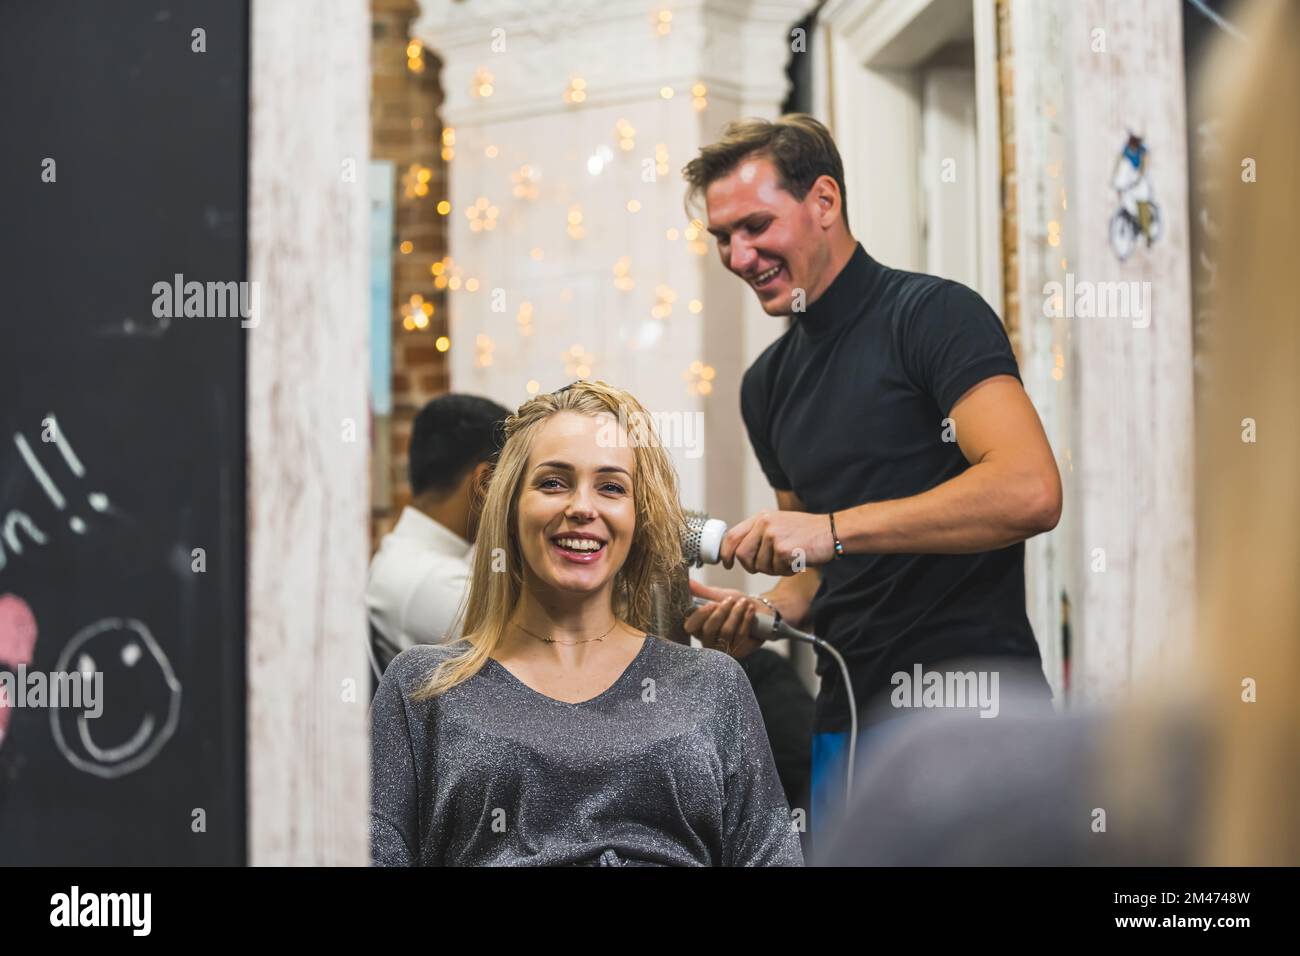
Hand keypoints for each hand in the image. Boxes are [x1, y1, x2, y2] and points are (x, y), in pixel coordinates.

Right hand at [683, 579, 764, 659]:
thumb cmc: (734, 604)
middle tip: (731, 600)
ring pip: (726, 632)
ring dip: (736, 613)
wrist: (759, 611)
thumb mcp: (717, 595)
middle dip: (722, 612)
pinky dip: (746, 619)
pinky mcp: (739, 651)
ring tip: (743, 602)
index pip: (690, 627)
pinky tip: (750, 610)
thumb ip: (701, 591)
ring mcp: (724, 649)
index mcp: (698, 629)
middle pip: (709, 630)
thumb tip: (687, 581)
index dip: (700, 615)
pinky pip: (740, 635)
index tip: (712, 603)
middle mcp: (708, 641)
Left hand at [719, 510, 834, 574]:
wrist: (832, 531)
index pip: (732, 536)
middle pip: (742, 555)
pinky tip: (796, 561)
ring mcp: (773, 536)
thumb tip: (737, 552)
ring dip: (772, 569)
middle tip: (765, 567)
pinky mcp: (784, 550)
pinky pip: (775, 570)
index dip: (726, 553)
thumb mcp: (778, 524)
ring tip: (788, 559)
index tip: (727, 563)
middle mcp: (764, 524)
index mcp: (761, 517)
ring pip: (759, 565)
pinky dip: (785, 571)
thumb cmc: (806, 532)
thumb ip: (758, 534)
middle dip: (750, 566)